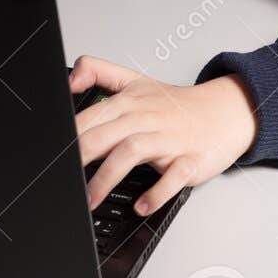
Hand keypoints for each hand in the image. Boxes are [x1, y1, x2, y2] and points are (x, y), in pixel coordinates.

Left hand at [69, 54, 258, 216]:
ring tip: (90, 198)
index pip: (92, 114)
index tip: (54, 152)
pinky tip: (141, 206)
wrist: (223, 112)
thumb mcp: (135, 80)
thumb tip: (69, 80)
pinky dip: (156, 193)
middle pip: (107, 133)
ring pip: (132, 152)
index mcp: (130, 100)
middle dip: (81, 155)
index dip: (70, 134)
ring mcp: (170, 139)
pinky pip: (172, 177)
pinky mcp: (190, 160)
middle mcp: (147, 117)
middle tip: (63, 176)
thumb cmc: (174, 104)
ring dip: (108, 177)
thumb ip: (99, 71)